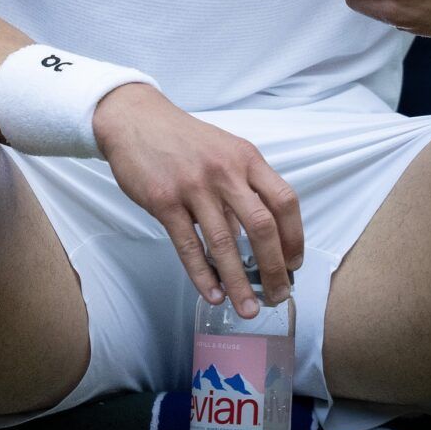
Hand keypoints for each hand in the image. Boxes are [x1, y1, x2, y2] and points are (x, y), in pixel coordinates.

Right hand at [92, 83, 302, 319]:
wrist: (135, 120)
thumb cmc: (184, 140)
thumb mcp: (224, 151)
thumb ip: (243, 188)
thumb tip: (259, 239)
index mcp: (246, 158)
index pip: (284, 200)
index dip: (294, 236)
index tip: (295, 263)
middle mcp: (225, 171)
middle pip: (261, 227)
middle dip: (274, 268)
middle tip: (279, 295)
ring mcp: (194, 186)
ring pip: (224, 243)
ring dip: (239, 282)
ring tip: (248, 308)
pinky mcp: (164, 201)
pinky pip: (189, 246)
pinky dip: (203, 275)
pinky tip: (214, 293)